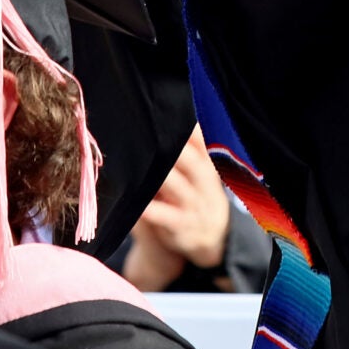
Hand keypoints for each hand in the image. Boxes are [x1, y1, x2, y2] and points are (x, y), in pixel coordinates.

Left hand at [123, 127, 231, 289]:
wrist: (211, 239)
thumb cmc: (195, 195)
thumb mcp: (200, 172)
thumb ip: (187, 148)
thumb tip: (161, 115)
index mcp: (206, 164)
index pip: (200, 140)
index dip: (187, 126)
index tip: (166, 110)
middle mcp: (203, 182)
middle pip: (190, 160)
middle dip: (171, 147)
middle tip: (146, 131)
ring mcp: (194, 204)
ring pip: (178, 186)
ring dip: (160, 175)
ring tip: (139, 162)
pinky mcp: (182, 226)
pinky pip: (166, 217)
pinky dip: (151, 210)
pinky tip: (137, 205)